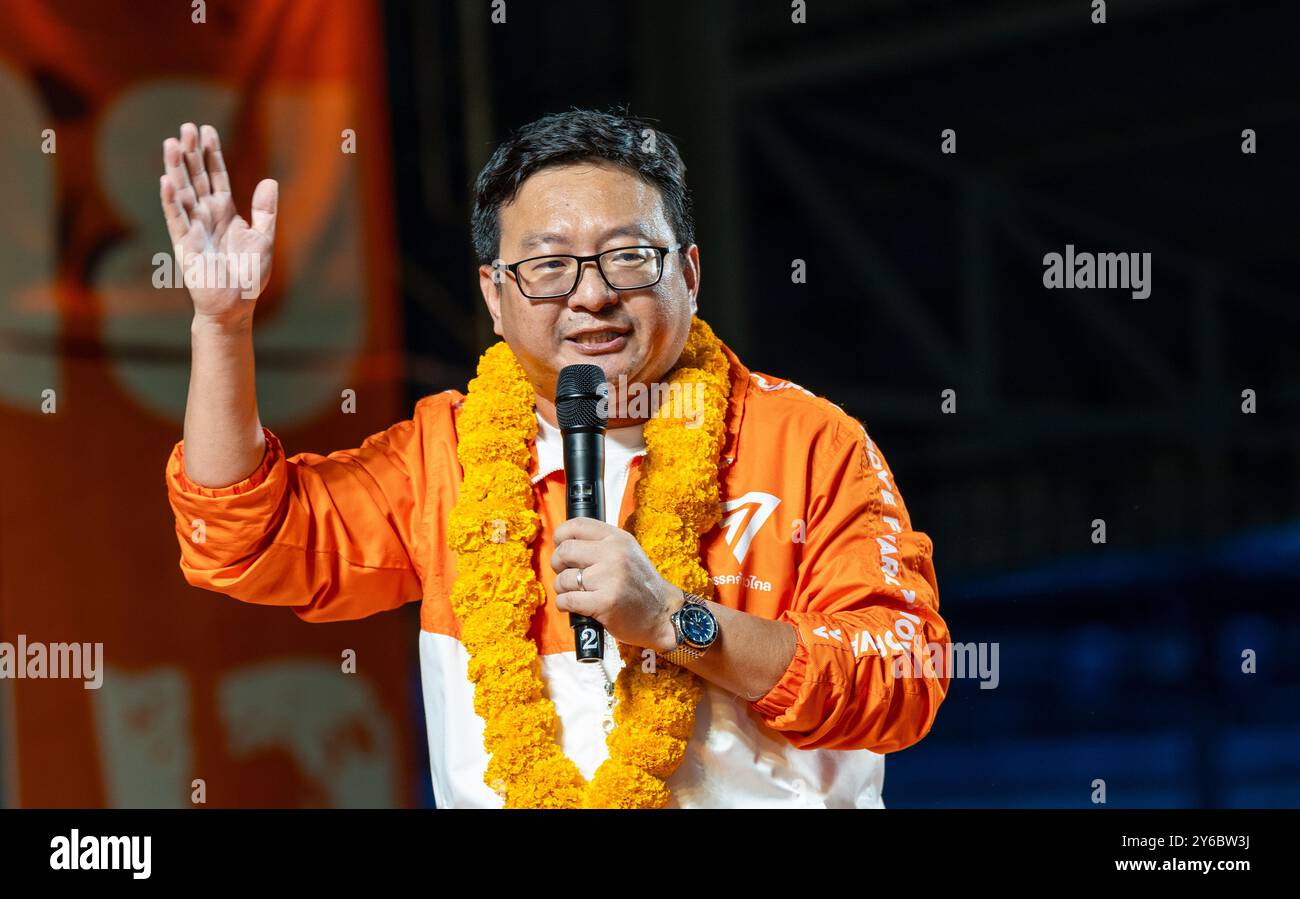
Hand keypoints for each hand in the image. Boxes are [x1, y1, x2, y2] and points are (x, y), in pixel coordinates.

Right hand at [159, 123, 277, 325]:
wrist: (235, 305)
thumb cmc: (249, 276)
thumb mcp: (264, 239)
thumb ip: (265, 211)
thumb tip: (269, 180)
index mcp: (224, 212)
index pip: (216, 176)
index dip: (212, 154)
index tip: (207, 130)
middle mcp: (206, 215)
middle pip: (196, 177)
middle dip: (192, 153)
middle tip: (186, 126)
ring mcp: (193, 227)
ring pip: (182, 192)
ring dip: (176, 168)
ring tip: (172, 143)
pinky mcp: (185, 244)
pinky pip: (177, 218)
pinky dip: (171, 200)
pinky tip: (166, 181)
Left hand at [550, 518, 685, 652]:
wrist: (663, 614)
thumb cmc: (640, 586)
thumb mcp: (627, 553)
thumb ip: (600, 544)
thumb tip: (564, 543)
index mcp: (618, 538)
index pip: (576, 525)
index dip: (561, 537)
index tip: (561, 548)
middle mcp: (614, 554)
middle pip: (565, 551)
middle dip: (557, 565)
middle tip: (566, 574)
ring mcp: (610, 578)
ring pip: (563, 578)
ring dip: (562, 589)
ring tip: (576, 593)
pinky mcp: (605, 602)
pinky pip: (567, 600)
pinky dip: (564, 605)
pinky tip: (574, 607)